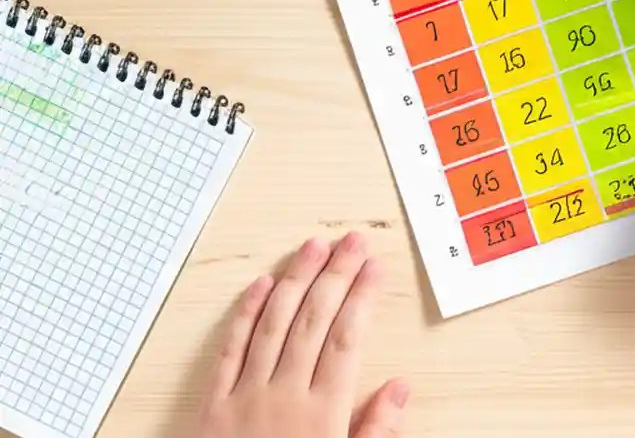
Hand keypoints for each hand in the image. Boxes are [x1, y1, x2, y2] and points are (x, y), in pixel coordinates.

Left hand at [196, 232, 408, 437]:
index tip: (375, 266)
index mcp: (323, 413)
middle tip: (353, 239)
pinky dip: (244, 314)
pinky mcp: (212, 406)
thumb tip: (400, 389)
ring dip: (296, 279)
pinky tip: (260, 285)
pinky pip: (229, 350)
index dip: (363, 295)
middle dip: (336, 273)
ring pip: (274, 323)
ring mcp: (246, 396)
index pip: (349, 337)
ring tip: (313, 247)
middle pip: (315, 319)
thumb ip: (375, 432)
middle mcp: (285, 395)